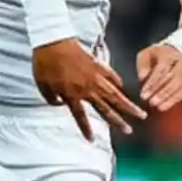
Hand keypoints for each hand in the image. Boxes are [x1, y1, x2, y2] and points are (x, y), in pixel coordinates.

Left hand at [32, 39, 146, 140]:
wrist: (51, 40)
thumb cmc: (44, 63)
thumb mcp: (42, 85)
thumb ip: (51, 98)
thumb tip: (60, 103)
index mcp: (71, 94)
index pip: (80, 116)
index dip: (85, 128)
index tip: (91, 140)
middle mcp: (86, 88)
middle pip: (106, 108)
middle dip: (118, 121)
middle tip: (130, 131)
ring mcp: (94, 76)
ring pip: (114, 94)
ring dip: (128, 105)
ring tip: (140, 112)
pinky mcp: (96, 64)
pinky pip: (110, 75)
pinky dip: (117, 81)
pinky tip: (122, 87)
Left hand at [137, 43, 181, 110]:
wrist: (180, 54)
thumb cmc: (160, 56)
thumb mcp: (147, 54)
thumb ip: (143, 64)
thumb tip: (142, 77)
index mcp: (169, 55)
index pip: (161, 69)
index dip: (152, 83)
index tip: (144, 93)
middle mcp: (181, 63)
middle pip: (172, 79)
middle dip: (161, 92)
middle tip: (150, 101)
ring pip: (180, 86)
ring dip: (168, 98)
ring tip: (157, 106)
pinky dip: (174, 100)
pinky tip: (164, 106)